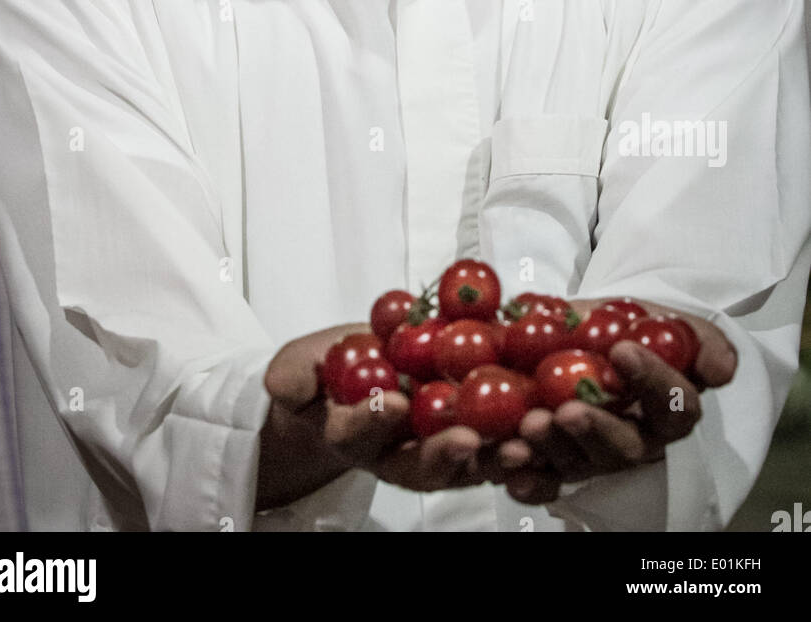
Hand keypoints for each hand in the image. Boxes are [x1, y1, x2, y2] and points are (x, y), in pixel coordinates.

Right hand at [257, 323, 510, 510]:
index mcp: (355, 438)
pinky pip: (502, 429)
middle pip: (428, 463)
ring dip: (500, 451)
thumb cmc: (324, 372)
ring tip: (523, 437)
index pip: (361, 437)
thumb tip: (286, 387)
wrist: (356, 370)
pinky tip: (547, 405)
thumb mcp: (296, 368)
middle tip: (469, 438)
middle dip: (450, 453)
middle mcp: (402, 450)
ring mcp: (441, 440)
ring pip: (473, 457)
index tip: (388, 404)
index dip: (373, 424)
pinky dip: (525, 422)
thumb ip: (292, 377)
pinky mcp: (475, 420)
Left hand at [498, 298, 737, 504]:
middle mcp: (635, 440)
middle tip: (569, 409)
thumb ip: (697, 341)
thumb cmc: (633, 329)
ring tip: (528, 426)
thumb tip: (722, 368)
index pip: (674, 405)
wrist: (591, 332)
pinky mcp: (557, 463)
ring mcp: (594, 454)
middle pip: (624, 447)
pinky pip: (545, 480)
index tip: (624, 351)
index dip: (653, 382)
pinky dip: (528, 479)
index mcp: (668, 408)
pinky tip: (509, 465)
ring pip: (580, 463)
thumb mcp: (665, 321)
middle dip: (596, 429)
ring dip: (554, 449)